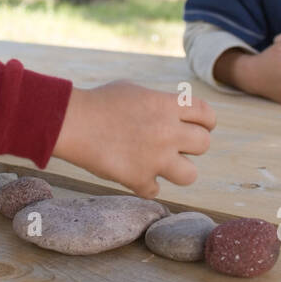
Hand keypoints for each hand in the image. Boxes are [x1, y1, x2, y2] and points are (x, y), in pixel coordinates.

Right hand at [52, 80, 215, 198]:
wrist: (72, 122)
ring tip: (161, 166)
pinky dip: (144, 186)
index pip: (208, 115)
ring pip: (190, 175)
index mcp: (168, 105)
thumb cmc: (98, 102)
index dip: (205, 122)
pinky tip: (133, 175)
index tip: (195, 126)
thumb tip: (172, 111)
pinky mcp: (139, 179)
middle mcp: (168, 132)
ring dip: (177, 171)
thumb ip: (158, 102)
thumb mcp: (134, 90)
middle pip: (204, 144)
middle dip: (191, 145)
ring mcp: (156, 158)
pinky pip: (155, 191)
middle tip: (173, 145)